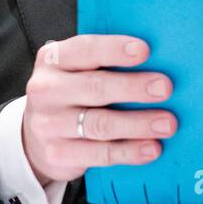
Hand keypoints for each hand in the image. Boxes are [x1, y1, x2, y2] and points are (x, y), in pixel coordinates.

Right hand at [21, 35, 176, 185]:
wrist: (35, 136)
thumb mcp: (76, 70)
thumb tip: (160, 58)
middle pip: (95, 87)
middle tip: (165, 88)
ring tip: (167, 123)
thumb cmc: (71, 94)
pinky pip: (100, 153)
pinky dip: (130, 151)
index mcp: (53, 59)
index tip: (145, 50)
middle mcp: (47, 90)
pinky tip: (152, 148)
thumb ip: (105, 62)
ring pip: (100, 124)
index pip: (85, 50)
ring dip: (138, 123)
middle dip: (133, 87)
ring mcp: (49, 124)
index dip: (115, 49)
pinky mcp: (58, 154)